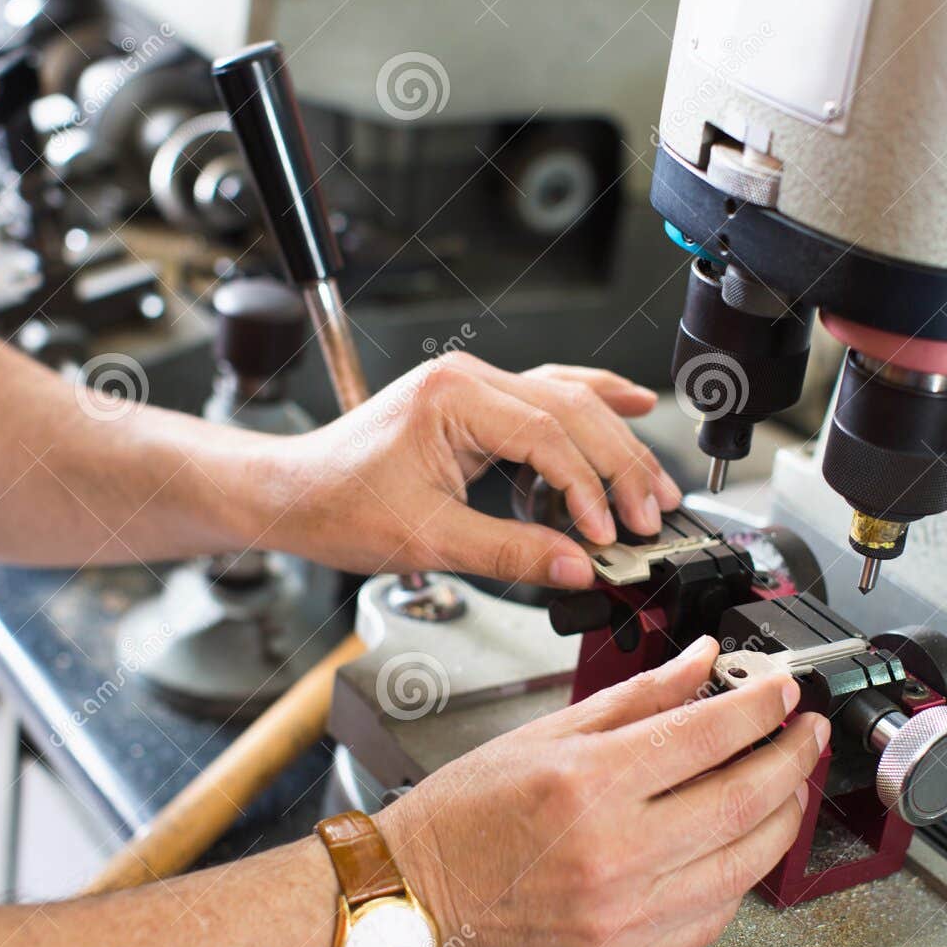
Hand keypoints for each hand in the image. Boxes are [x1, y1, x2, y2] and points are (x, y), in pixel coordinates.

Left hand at [267, 353, 680, 587]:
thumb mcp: (427, 540)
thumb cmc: (337, 504)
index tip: (607, 532)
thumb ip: (509, 553)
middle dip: (619, 464)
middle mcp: (466, 379)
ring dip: (615, 441)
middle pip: (570, 410)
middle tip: (652, 512)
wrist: (291, 492)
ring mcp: (471, 385)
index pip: (546, 435)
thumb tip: (575, 567)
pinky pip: (545, 396)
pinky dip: (589, 408)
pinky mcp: (473, 402)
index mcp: (452, 397)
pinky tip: (629, 404)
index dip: (587, 487)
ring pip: (566, 400)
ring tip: (655, 482)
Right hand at [377, 637, 828, 946]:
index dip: (762, 707)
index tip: (783, 694)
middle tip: (804, 736)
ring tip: (785, 789)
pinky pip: (711, 919)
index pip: (709, 734)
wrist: (407, 903)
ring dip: (780, 820)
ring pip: (743, 865)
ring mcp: (622, 913)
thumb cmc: (461, 819)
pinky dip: (737, 879)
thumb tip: (699, 664)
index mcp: (588, 783)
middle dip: (792, 758)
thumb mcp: (544, 736)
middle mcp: (612, 851)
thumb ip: (636, 699)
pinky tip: (736, 851)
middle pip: (745, 800)